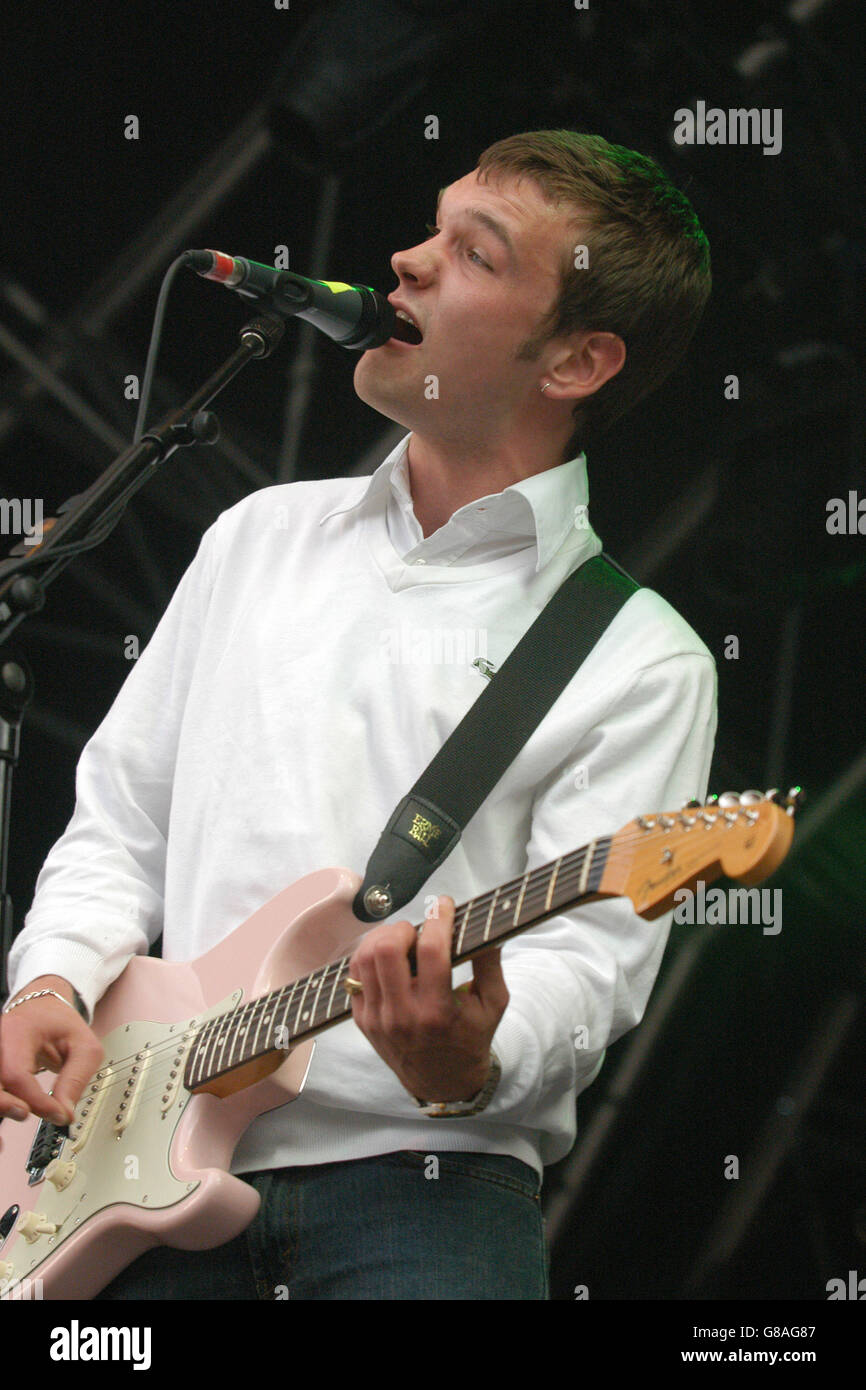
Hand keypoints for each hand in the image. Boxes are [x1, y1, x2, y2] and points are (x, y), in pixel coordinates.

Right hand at [0, 976, 103, 1124]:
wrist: (42, 1009)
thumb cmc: (60, 1024)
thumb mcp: (83, 1044)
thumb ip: (76, 1079)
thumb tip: (64, 1114)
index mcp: (17, 1032)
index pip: (17, 1074)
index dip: (35, 1100)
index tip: (57, 1114)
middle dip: (6, 1106)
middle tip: (27, 1115)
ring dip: (1, 1110)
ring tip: (12, 1131)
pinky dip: (2, 1108)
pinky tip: (10, 1124)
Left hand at [347, 896, 508, 1101]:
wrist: (442, 1082)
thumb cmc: (471, 1039)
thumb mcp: (493, 1004)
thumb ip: (490, 963)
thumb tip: (486, 925)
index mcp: (438, 1012)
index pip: (431, 951)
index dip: (438, 919)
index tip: (443, 904)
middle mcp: (402, 1016)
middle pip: (387, 950)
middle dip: (404, 928)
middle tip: (418, 930)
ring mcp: (377, 1019)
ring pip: (365, 958)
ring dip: (383, 939)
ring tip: (402, 941)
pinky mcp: (362, 1020)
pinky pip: (354, 975)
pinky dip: (368, 956)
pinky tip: (386, 956)